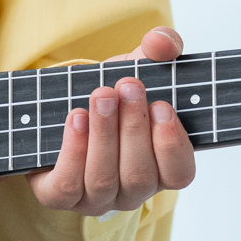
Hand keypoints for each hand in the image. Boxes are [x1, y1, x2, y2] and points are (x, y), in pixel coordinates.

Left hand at [31, 26, 196, 215]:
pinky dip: (74, 151)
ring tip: (101, 96)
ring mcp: (96, 198)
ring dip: (103, 135)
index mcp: (161, 167)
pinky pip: (68, 185)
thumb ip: (159, 48)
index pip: (179, 173)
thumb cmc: (110, 94)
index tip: (162, 105)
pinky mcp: (60, 196)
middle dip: (133, 128)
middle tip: (127, 87)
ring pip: (104, 178)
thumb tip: (161, 42)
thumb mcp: (137, 65)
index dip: (172, 144)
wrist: (60, 106)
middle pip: (140, 174)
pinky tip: (76, 118)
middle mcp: (132, 190)